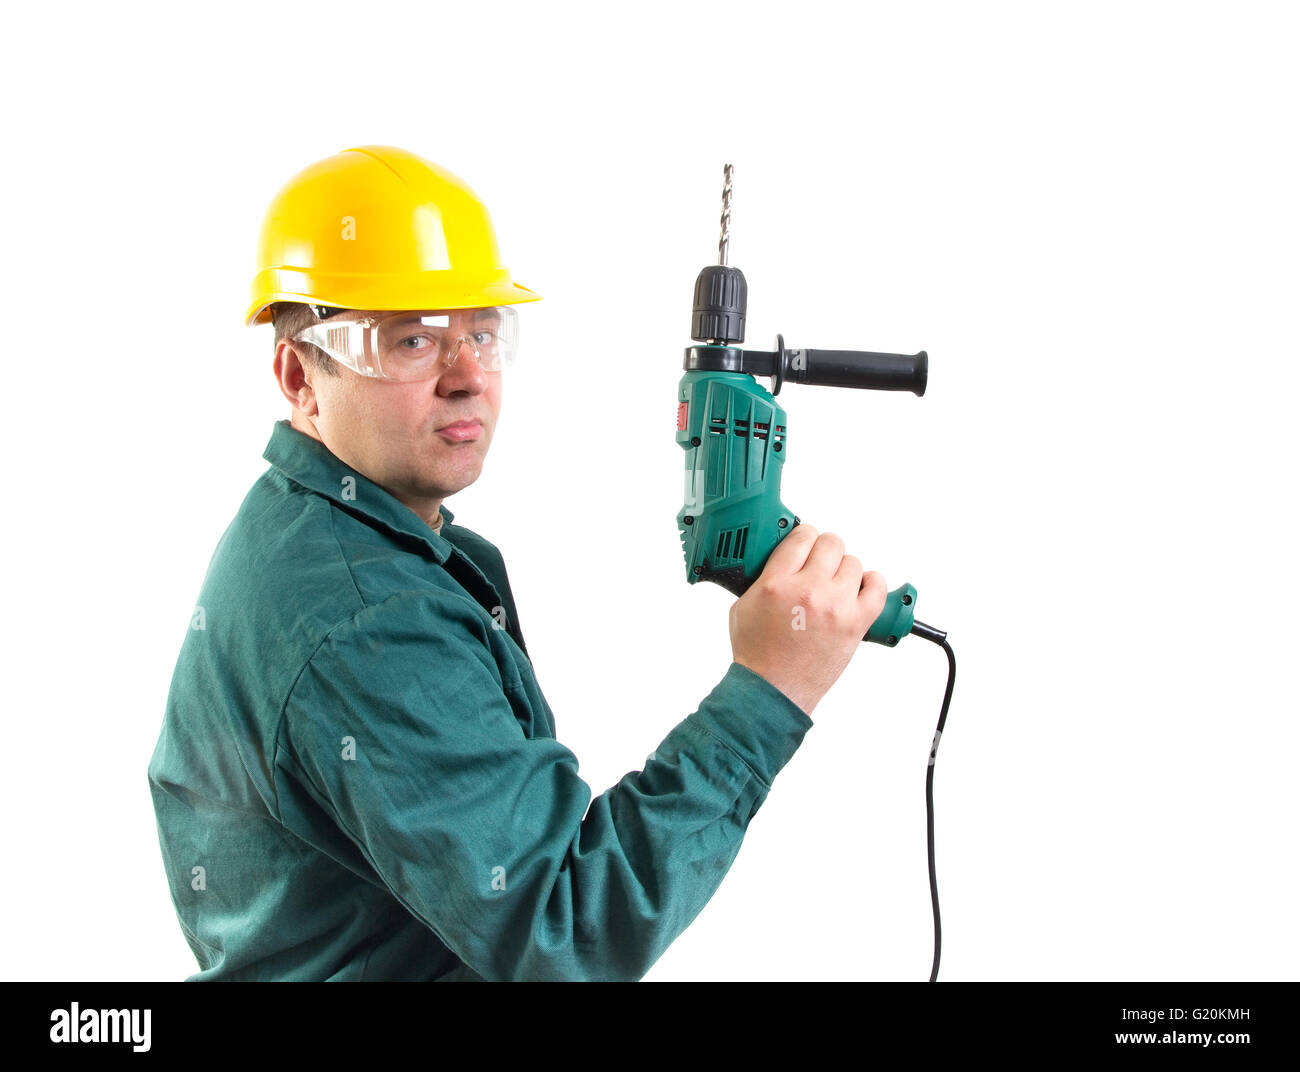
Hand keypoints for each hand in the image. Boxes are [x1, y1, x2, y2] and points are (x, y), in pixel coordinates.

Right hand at [728, 524, 887, 716]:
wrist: (773, 689)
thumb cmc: (757, 654)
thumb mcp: (744, 605)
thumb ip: (764, 576)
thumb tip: (782, 559)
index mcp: (777, 583)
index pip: (802, 536)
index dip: (804, 536)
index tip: (804, 543)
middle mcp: (808, 590)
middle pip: (831, 543)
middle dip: (824, 550)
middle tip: (819, 563)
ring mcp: (835, 606)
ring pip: (853, 562)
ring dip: (844, 570)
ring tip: (835, 584)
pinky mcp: (855, 624)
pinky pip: (876, 588)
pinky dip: (872, 583)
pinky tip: (861, 588)